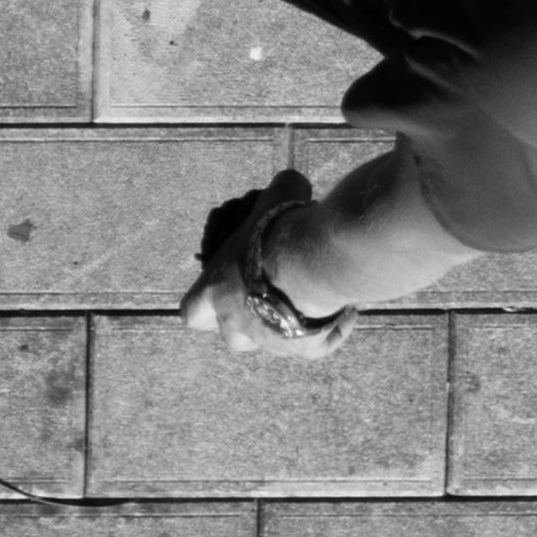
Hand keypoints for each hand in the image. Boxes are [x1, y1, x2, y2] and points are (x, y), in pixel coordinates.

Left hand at [180, 172, 347, 358]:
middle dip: (245, 319)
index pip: (190, 311)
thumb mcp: (275, 191)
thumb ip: (276, 193)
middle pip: (231, 335)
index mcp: (216, 291)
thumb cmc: (277, 227)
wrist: (310, 262)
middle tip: (265, 293)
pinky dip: (331, 330)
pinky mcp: (305, 350)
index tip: (220, 286)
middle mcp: (238, 323)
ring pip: (272, 343)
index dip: (202, 302)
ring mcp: (271, 342)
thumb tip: (291, 186)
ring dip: (284, 327)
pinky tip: (346, 310)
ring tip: (304, 301)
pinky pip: (318, 346)